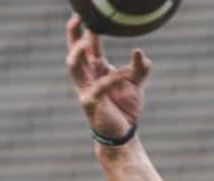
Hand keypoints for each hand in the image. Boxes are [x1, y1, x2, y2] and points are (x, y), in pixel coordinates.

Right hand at [65, 15, 150, 139]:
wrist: (123, 134)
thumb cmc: (125, 108)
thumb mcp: (135, 84)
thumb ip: (140, 68)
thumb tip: (140, 52)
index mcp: (96, 69)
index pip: (87, 45)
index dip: (86, 29)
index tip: (90, 13)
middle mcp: (87, 77)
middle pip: (74, 51)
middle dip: (73, 34)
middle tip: (78, 17)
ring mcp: (85, 89)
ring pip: (74, 66)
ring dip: (78, 53)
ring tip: (85, 42)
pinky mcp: (91, 103)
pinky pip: (100, 86)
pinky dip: (114, 79)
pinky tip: (126, 74)